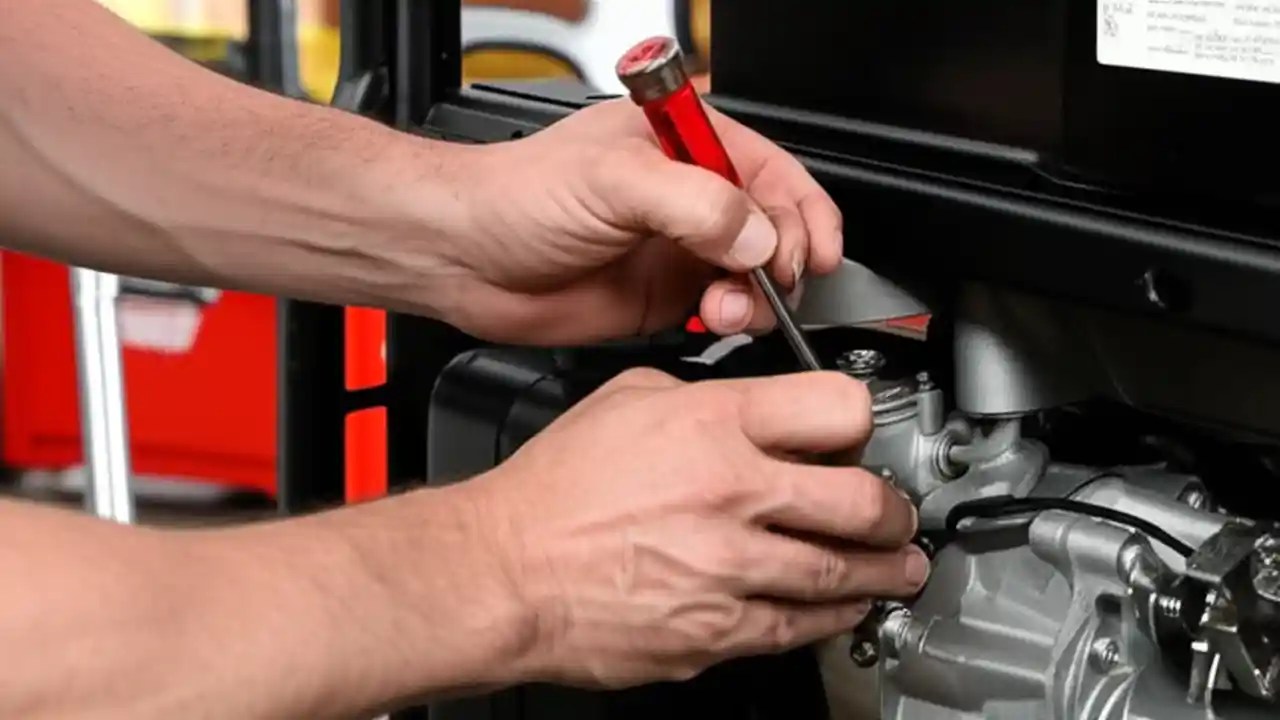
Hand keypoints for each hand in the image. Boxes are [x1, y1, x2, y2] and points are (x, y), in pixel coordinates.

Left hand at [436, 99, 842, 344]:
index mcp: (686, 143)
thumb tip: (757, 238)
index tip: (807, 252)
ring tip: (729, 305)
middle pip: (775, 228)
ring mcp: (681, 248)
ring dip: (757, 297)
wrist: (463, 259)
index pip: (775, 173)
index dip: (802, 213)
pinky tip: (713, 320)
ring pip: (756, 276)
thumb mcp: (612, 181)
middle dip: (781, 261)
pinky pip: (724, 310)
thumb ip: (694, 205)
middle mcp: (691, 195)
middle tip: (767, 283)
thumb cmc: (516, 197)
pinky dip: (733, 321)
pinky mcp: (666, 296)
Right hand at [466, 369, 926, 687]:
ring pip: (843, 573)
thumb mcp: (625, 400)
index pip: (838, 408)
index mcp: (713, 425)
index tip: (860, 434)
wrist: (503, 573)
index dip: (858, 418)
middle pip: (862, 501)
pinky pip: (796, 627)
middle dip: (894, 510)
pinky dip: (830, 617)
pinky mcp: (716, 632)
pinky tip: (842, 608)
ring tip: (898, 568)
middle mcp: (732, 496)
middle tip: (899, 514)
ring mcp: (730, 572)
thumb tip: (748, 408)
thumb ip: (703, 396)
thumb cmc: (551, 491)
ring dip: (883, 571)